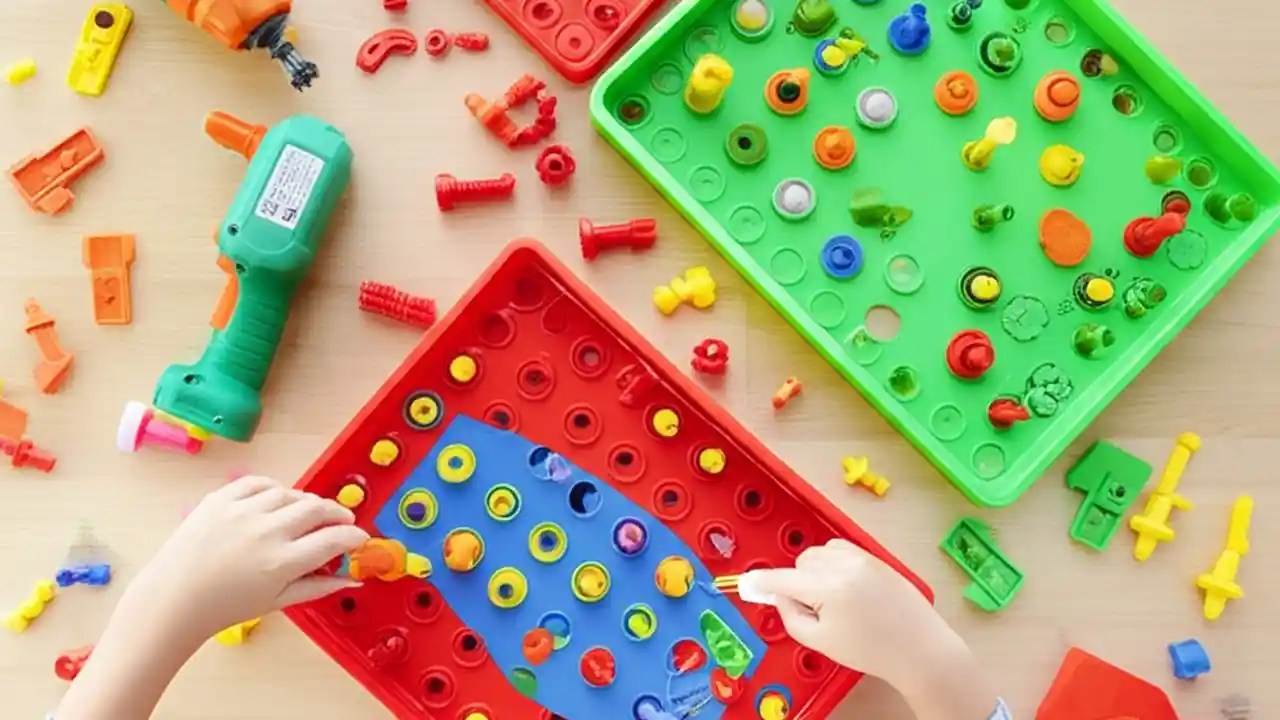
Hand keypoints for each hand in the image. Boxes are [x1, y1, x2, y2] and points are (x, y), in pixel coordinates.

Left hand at [127, 476, 368, 640]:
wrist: (173, 599)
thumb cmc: (226, 608)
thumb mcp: (278, 602)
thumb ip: (319, 586)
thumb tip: (354, 577)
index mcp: (282, 561)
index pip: (333, 539)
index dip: (354, 536)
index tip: (359, 537)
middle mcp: (266, 531)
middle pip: (317, 509)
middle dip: (337, 513)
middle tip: (342, 521)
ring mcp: (242, 511)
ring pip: (290, 494)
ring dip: (306, 502)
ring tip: (308, 513)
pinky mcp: (220, 499)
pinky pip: (258, 483)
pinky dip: (274, 489)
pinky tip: (277, 499)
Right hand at [750, 539, 947, 683]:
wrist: (918, 646)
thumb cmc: (870, 650)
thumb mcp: (820, 642)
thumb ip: (791, 617)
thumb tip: (779, 596)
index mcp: (829, 588)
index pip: (784, 579)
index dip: (762, 582)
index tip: (747, 583)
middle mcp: (844, 565)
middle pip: (802, 561)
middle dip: (798, 580)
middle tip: (814, 609)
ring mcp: (862, 557)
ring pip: (820, 553)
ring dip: (815, 570)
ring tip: (833, 599)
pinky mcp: (875, 556)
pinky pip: (840, 550)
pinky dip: (833, 563)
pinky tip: (845, 587)